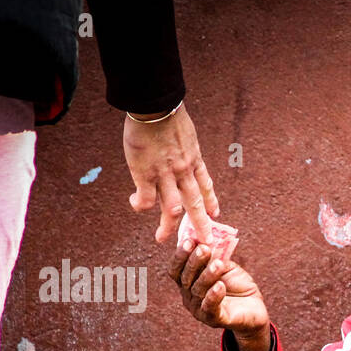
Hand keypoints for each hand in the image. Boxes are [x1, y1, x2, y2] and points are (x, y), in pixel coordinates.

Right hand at [124, 104, 219, 242]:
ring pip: (171, 209)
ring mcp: (165, 175)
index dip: (210, 201)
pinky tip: (136, 205)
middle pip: (194, 204)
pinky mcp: (145, 174)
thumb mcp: (186, 133)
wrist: (154, 107)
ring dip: (167, 226)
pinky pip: (145, 199)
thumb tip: (181, 148)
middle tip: (204, 243)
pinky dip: (140, 206)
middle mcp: (183, 172)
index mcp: (194, 160)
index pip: (206, 185)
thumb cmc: (166, 115)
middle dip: (200, 226)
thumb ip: (185, 147)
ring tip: (161, 238)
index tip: (215, 214)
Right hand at [170, 240, 270, 350]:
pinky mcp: (214, 320)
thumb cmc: (237, 285)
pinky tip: (220, 286)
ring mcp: (199, 310)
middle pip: (185, 279)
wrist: (254, 308)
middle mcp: (189, 297)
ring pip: (198, 291)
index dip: (180, 255)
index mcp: (188, 282)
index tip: (188, 240)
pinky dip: (213, 296)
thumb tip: (205, 238)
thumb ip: (214, 255)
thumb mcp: (225, 266)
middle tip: (204, 248)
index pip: (176, 269)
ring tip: (218, 264)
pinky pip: (210, 308)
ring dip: (207, 276)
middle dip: (194, 262)